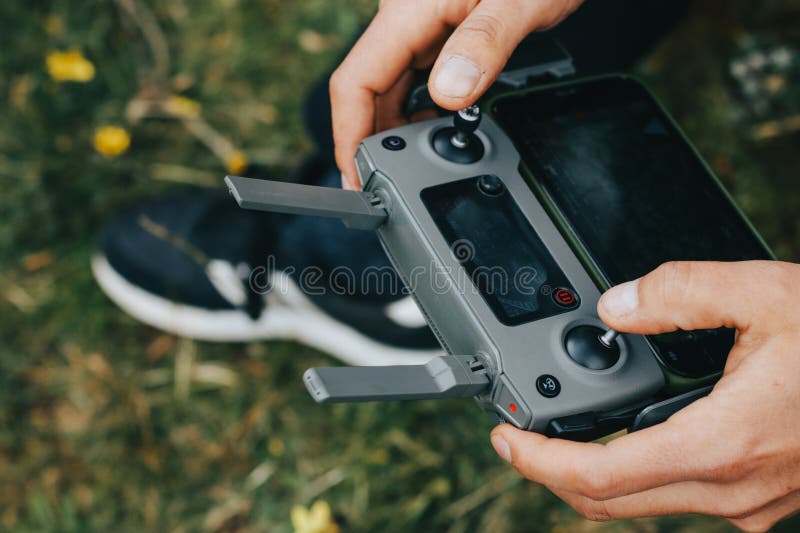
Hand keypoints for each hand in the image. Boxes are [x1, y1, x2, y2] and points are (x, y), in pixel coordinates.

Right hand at [330, 0, 582, 188]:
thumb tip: (449, 94)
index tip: (357, 178)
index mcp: (409, 10)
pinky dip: (421, 110)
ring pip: (391, 87)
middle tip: (387, 187)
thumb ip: (485, 44)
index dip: (348, 136)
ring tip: (415, 166)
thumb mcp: (522, 1)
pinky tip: (438, 129)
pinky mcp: (440, 30)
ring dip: (398, 128)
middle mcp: (406, 18)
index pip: (355, 81)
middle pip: (368, 91)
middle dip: (373, 142)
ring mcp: (421, 25)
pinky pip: (416, 77)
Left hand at [490, 260, 799, 531]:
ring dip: (592, 473)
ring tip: (562, 433)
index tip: (506, 437)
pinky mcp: (762, 498)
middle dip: (551, 471)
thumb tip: (616, 305)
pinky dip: (637, 472)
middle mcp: (731, 489)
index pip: (599, 476)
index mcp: (721, 444)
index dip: (538, 461)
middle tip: (519, 436)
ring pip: (644, 503)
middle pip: (610, 501)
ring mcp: (749, 503)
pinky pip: (681, 495)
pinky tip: (629, 437)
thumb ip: (679, 292)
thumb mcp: (763, 295)